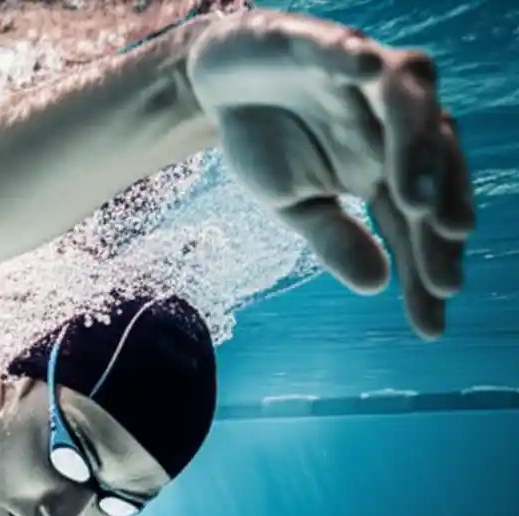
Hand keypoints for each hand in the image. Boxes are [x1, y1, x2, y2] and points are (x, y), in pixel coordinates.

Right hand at [186, 11, 474, 337]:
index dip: (428, 267)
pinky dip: (353, 55)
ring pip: (410, 98)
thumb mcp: (293, 203)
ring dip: (416, 141)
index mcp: (384, 166)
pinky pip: (344, 46)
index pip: (417, 220)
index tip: (431, 324)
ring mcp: (360, 79)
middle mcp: (387, 121)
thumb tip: (375, 285)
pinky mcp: (320, 43)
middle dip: (441, 198)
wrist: (220, 83)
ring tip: (410, 192)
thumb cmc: (268, 141)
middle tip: (444, 241)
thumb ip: (334, 236)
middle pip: (433, 155)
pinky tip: (365, 68)